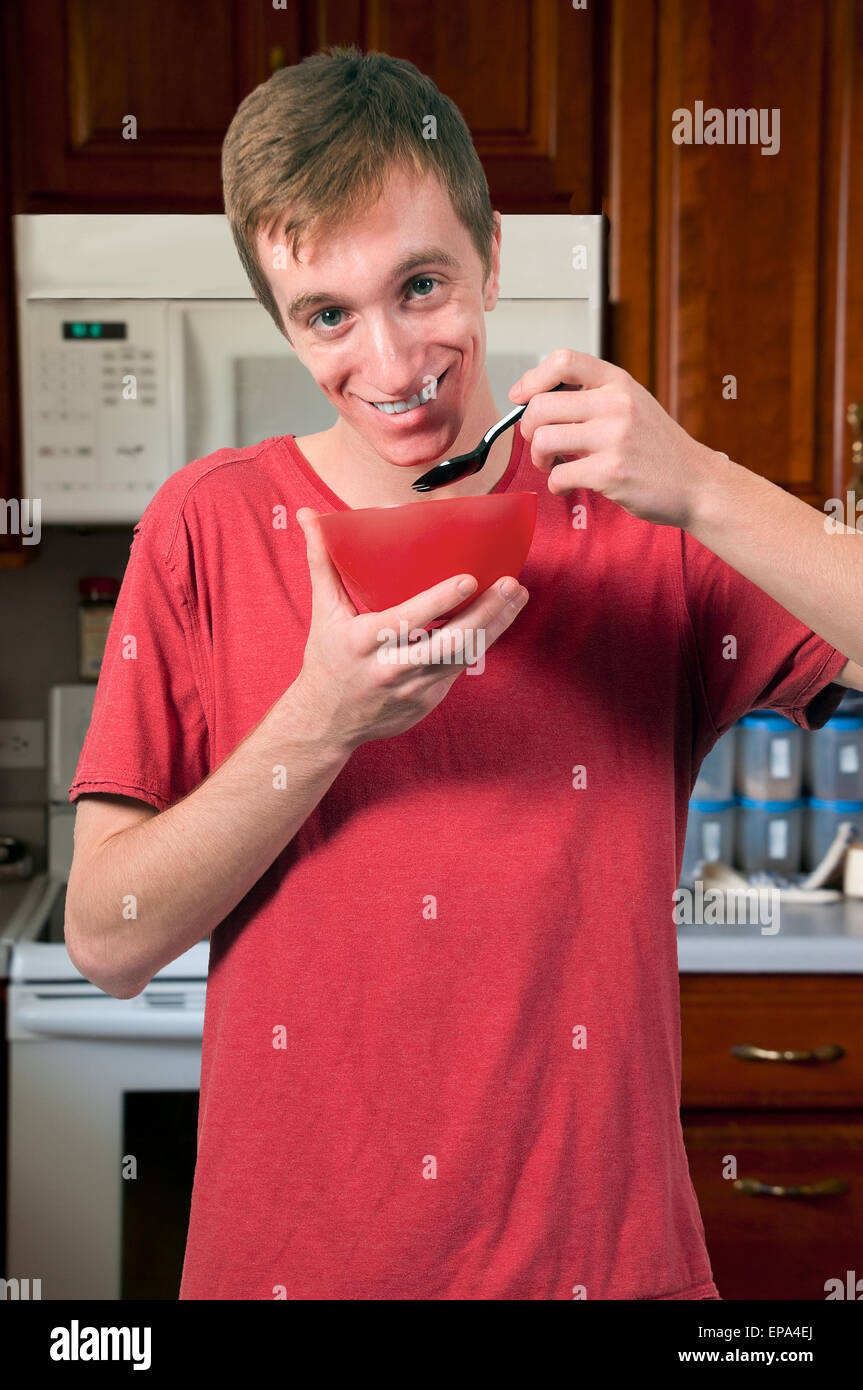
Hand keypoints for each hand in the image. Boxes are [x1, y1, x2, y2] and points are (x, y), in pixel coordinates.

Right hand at [292, 509, 528, 751]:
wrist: (327, 721)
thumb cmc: (327, 659)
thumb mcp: (323, 613)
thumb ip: (322, 563)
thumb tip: (308, 515)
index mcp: (365, 642)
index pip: (406, 620)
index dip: (439, 602)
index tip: (468, 579)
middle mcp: (392, 668)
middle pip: (449, 642)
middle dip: (486, 614)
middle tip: (511, 583)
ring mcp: (415, 687)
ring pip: (464, 656)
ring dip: (495, 625)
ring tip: (517, 596)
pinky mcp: (429, 699)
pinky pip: (461, 667)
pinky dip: (483, 641)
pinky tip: (501, 617)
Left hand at [509, 347, 720, 529]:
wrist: (695, 482)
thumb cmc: (656, 447)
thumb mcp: (630, 403)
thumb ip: (591, 395)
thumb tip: (533, 393)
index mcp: (618, 382)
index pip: (564, 360)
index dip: (532, 378)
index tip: (520, 396)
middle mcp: (616, 404)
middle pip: (541, 405)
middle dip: (529, 429)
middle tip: (541, 443)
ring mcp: (615, 438)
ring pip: (544, 440)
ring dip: (539, 458)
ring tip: (553, 465)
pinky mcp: (611, 472)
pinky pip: (558, 476)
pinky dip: (556, 485)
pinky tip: (568, 486)